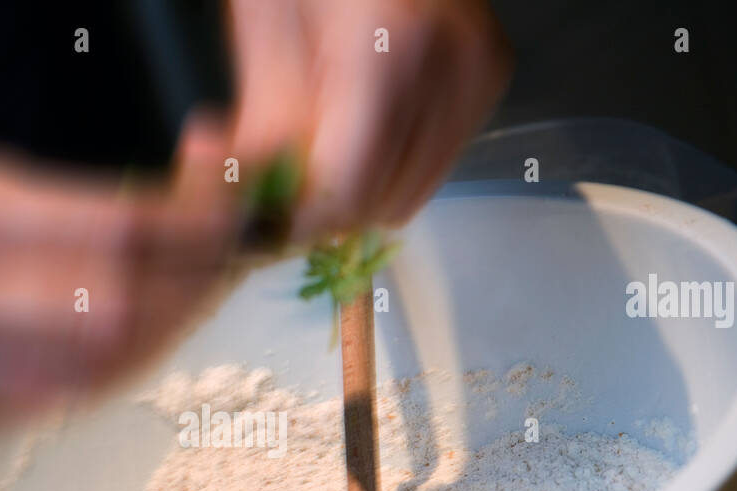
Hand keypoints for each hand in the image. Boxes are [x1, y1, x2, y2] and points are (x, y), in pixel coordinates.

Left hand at [223, 0, 511, 238]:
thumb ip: (263, 127)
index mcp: (390, 50)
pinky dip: (387, 166)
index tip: (261, 219)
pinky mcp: (487, 79)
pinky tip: (358, 126)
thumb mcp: (267, 25)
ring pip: (407, 196)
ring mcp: (478, 75)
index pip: (347, 190)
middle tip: (282, 177)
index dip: (296, 217)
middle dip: (321, 204)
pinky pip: (430, 168)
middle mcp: (452, 68)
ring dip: (355, 191)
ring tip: (321, 143)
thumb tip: (249, 208)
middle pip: (378, 201)